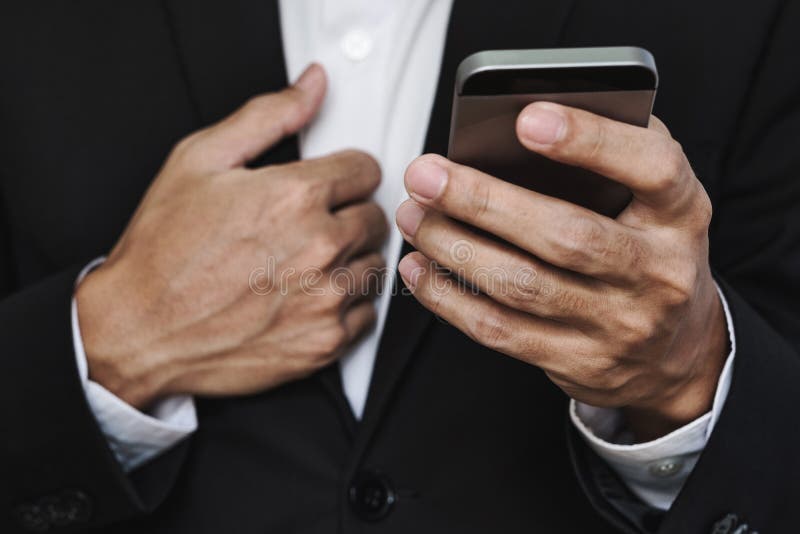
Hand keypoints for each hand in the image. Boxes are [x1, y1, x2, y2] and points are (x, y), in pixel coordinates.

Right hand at [76, 65, 387, 409]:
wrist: (141, 330)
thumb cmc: (163, 250)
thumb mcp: (199, 160)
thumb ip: (267, 116)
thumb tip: (313, 86)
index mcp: (295, 196)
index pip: (366, 169)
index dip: (344, 173)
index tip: (329, 186)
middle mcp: (320, 246)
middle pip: (375, 217)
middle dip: (348, 215)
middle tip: (307, 227)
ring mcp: (326, 297)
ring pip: (374, 265)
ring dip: (349, 261)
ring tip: (304, 264)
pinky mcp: (326, 341)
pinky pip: (367, 313)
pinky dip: (345, 306)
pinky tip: (307, 298)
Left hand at [395, 102, 726, 439]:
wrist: (677, 347)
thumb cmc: (647, 250)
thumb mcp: (653, 201)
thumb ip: (610, 159)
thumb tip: (522, 121)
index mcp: (680, 214)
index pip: (652, 168)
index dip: (591, 141)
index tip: (526, 119)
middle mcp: (657, 272)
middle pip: (566, 235)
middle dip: (484, 202)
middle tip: (425, 175)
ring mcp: (619, 325)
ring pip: (522, 285)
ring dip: (455, 247)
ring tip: (414, 215)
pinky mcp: (579, 362)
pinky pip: (500, 330)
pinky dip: (449, 297)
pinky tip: (419, 267)